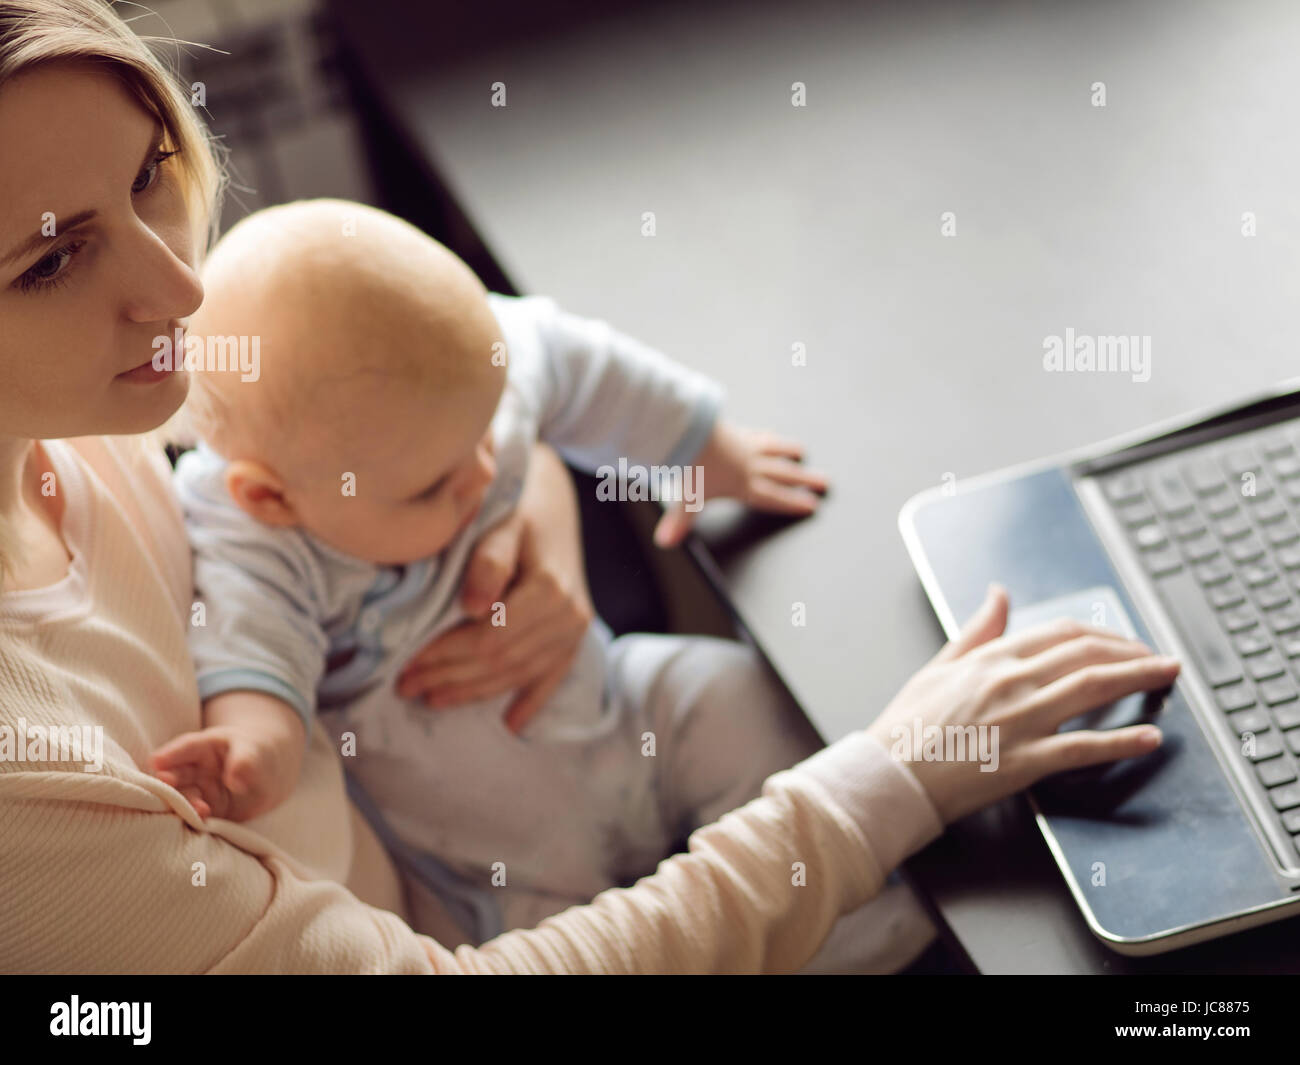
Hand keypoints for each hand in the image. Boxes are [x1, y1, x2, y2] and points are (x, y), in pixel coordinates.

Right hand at [149, 691, 304, 821]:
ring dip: (184, 805)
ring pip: (181, 799)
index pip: (184, 748)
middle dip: (167, 783)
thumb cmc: (256, 755)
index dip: (170, 755)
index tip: (156, 762)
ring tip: (200, 809)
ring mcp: (196, 792)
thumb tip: (235, 781)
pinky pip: (194, 818)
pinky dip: (194, 822)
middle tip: (166, 785)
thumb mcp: (253, 751)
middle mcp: (193, 770)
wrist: (267, 777)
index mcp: (202, 747)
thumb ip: (244, 761)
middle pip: (174, 776)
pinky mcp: (204, 812)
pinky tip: (202, 824)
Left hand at [397, 444, 594, 732]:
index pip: (488, 640)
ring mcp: (575, 628)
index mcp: (548, 588)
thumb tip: (471, 608)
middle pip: (500, 661)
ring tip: (432, 698)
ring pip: (519, 673)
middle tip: (405, 686)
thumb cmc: (517, 506)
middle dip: (450, 677)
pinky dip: (532, 701)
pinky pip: (553, 676)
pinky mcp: (574, 635)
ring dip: (474, 692)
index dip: (445, 658)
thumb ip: (488, 560)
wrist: (552, 501)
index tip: (406, 665)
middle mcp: (568, 615)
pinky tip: (512, 725)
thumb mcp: (500, 522)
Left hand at [653, 419, 829, 546]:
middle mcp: (750, 466)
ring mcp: (745, 445)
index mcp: (744, 486)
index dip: (793, 503)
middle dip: (804, 480)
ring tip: (802, 451)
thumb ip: (679, 522)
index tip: (811, 504)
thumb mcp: (687, 499)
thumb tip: (665, 541)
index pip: (774, 498)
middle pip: (783, 474)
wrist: (691, 432)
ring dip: (789, 451)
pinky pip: (755, 433)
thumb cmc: (693, 466)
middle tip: (824, 481)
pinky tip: (770, 432)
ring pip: (774, 449)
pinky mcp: (735, 430)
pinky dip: (765, 434)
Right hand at [867, 584, 1179, 824]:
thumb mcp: (938, 666)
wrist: (888, 775)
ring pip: (1092, 688)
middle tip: (1159, 659)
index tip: (1126, 642)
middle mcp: (1010, 682)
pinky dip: (1121, 742)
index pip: (1062, 633)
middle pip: (1086, 653)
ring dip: (1138, 678)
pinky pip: (1083, 748)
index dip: (1104, 634)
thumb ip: (976, 630)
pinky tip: (1149, 738)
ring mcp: (1019, 721)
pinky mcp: (1024, 762)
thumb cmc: (907, 726)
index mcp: (991, 658)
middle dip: (1132, 652)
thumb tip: (999, 595)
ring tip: (1167, 676)